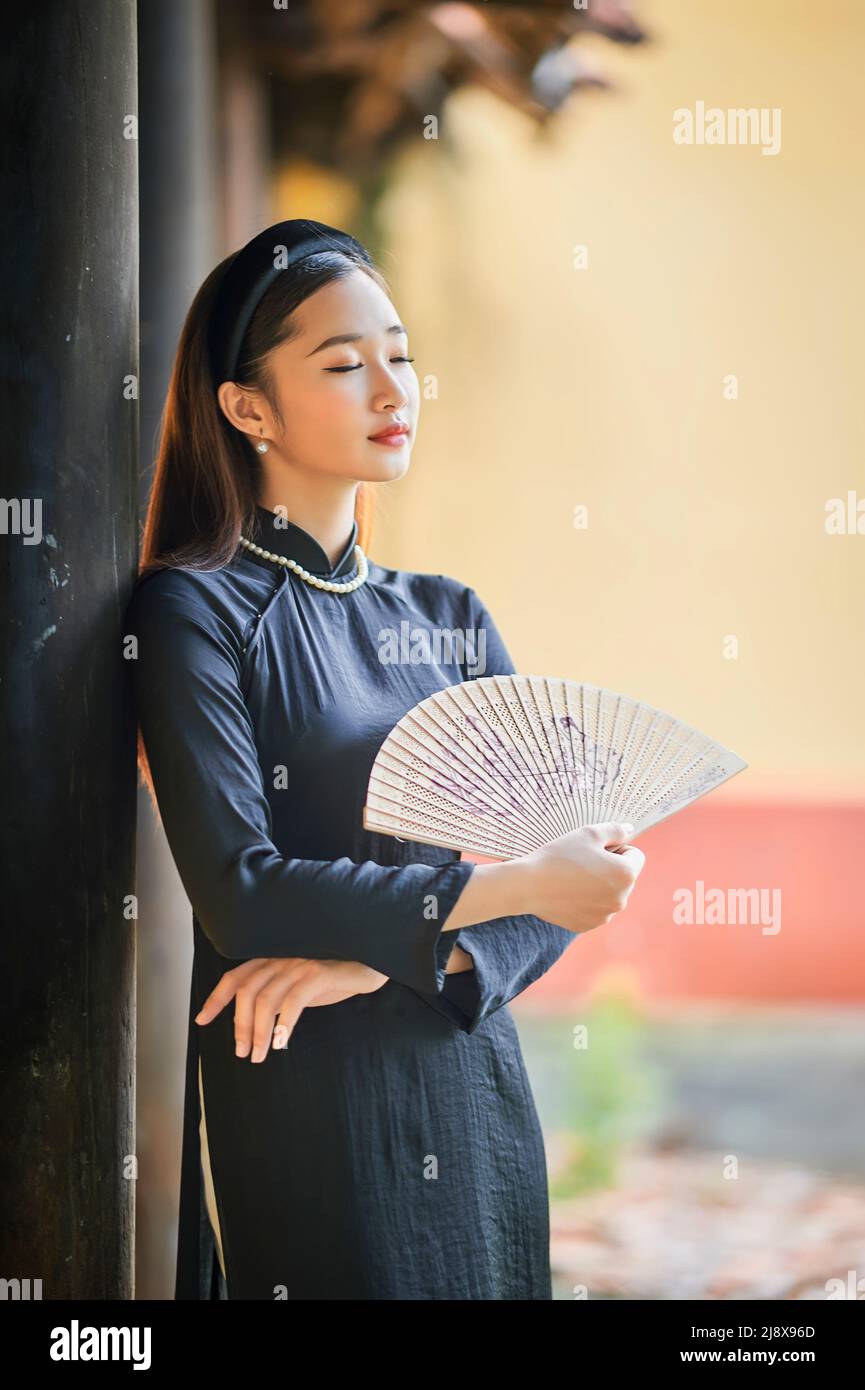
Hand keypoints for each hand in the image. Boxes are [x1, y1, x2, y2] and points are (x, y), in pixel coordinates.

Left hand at [194, 957, 387, 1061]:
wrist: (371, 963)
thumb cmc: (335, 977)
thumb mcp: (299, 986)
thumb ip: (277, 995)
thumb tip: (251, 1024)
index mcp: (272, 959)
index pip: (235, 977)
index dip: (216, 998)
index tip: (202, 1020)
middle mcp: (281, 957)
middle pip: (247, 992)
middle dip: (240, 1026)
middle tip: (244, 1053)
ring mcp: (299, 963)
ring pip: (266, 999)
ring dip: (259, 1031)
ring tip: (260, 1055)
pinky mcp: (318, 973)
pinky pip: (294, 1000)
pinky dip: (284, 1023)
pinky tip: (282, 1042)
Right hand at [521, 821, 644, 934]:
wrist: (528, 885)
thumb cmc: (560, 856)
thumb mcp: (589, 833)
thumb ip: (616, 830)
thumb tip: (631, 830)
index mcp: (626, 875)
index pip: (636, 855)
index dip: (617, 847)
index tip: (596, 849)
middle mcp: (621, 899)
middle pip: (624, 876)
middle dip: (609, 867)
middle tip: (582, 861)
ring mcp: (604, 916)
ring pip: (609, 893)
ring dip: (598, 885)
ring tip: (572, 876)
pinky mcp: (588, 925)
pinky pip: (594, 908)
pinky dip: (585, 900)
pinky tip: (566, 892)